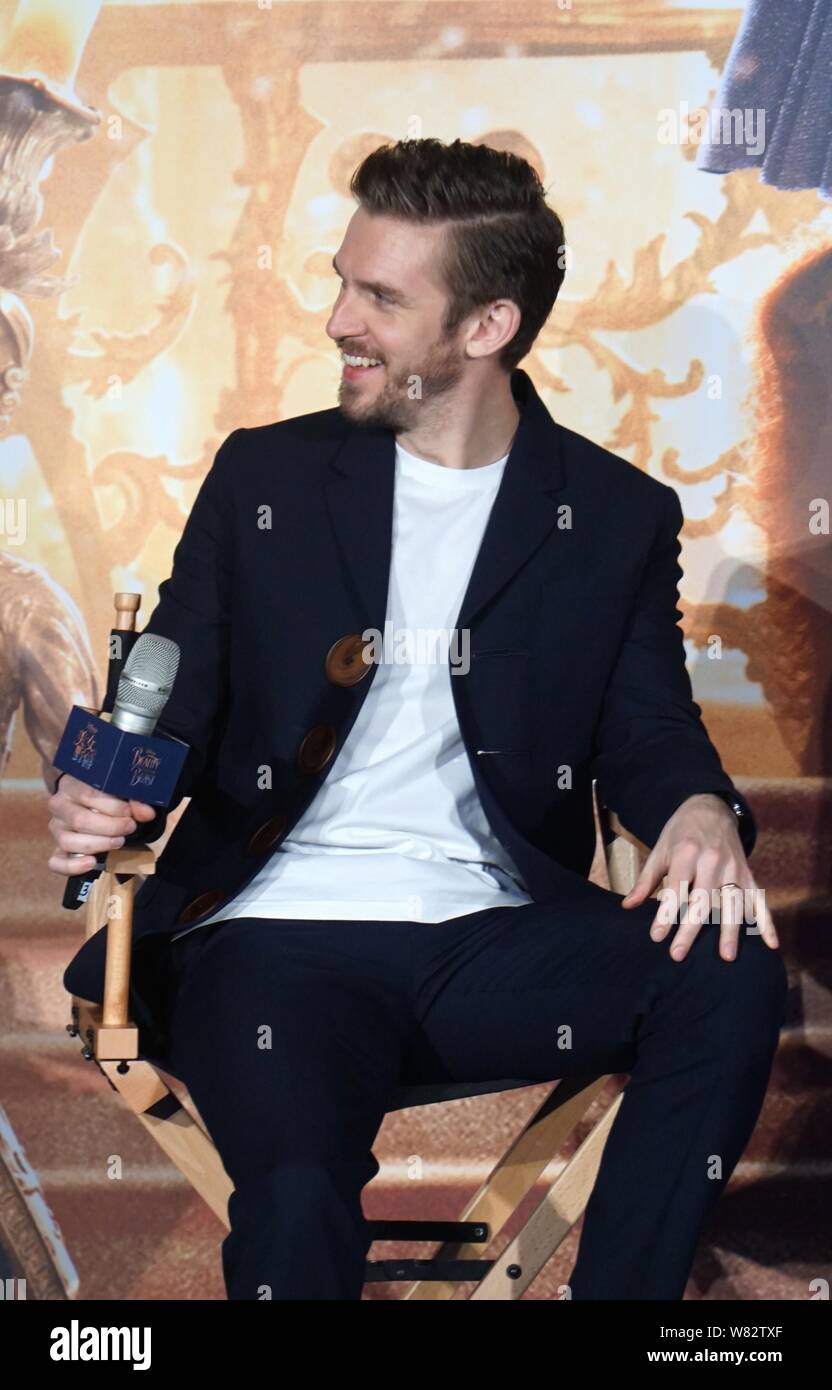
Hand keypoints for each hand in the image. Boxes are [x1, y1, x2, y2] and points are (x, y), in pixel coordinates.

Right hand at [47, 772, 157, 876]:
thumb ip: (135, 800)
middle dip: (110, 827)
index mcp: (72, 785)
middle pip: (79, 820)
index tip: (130, 814)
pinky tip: (92, 863)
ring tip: (119, 842)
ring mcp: (56, 829)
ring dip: (98, 844)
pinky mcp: (56, 849)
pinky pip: (56, 862)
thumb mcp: (122, 793)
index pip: (88, 795)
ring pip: (68, 841)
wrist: (93, 804)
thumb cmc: (109, 796)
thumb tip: (147, 814)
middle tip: (130, 828)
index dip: (112, 807)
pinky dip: (72, 866)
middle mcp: (59, 806)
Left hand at [619, 793, 778, 961]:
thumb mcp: (660, 850)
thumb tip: (627, 906)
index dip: (666, 913)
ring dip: (731, 931)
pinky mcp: (748, 874)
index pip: (676, 888)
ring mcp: (735, 868)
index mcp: (688, 852)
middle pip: (703, 900)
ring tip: (726, 956)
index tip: (656, 936)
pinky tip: (770, 945)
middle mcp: (714, 860)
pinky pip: (759, 900)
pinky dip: (767, 923)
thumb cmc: (680, 833)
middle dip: (691, 929)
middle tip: (678, 954)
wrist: (710, 808)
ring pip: (733, 903)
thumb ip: (646, 880)